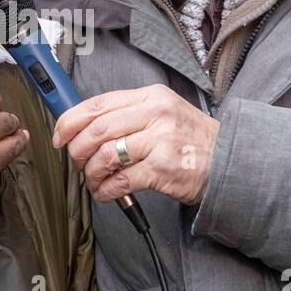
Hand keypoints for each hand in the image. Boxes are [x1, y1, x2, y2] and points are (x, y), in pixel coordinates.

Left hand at [52, 83, 218, 205]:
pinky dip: (105, 191)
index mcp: (151, 96)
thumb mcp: (165, 113)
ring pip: (104, 156)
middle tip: (76, 163)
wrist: (231, 163)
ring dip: (90, 173)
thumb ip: (129, 114)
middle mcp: (155, 114)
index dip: (70, 121)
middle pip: (96, 130)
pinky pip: (119, 181)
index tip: (59, 136)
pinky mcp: (162, 169)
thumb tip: (85, 126)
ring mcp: (160, 141)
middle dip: (76, 150)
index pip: (98, 103)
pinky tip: (106, 193)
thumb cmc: (192, 141)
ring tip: (94, 181)